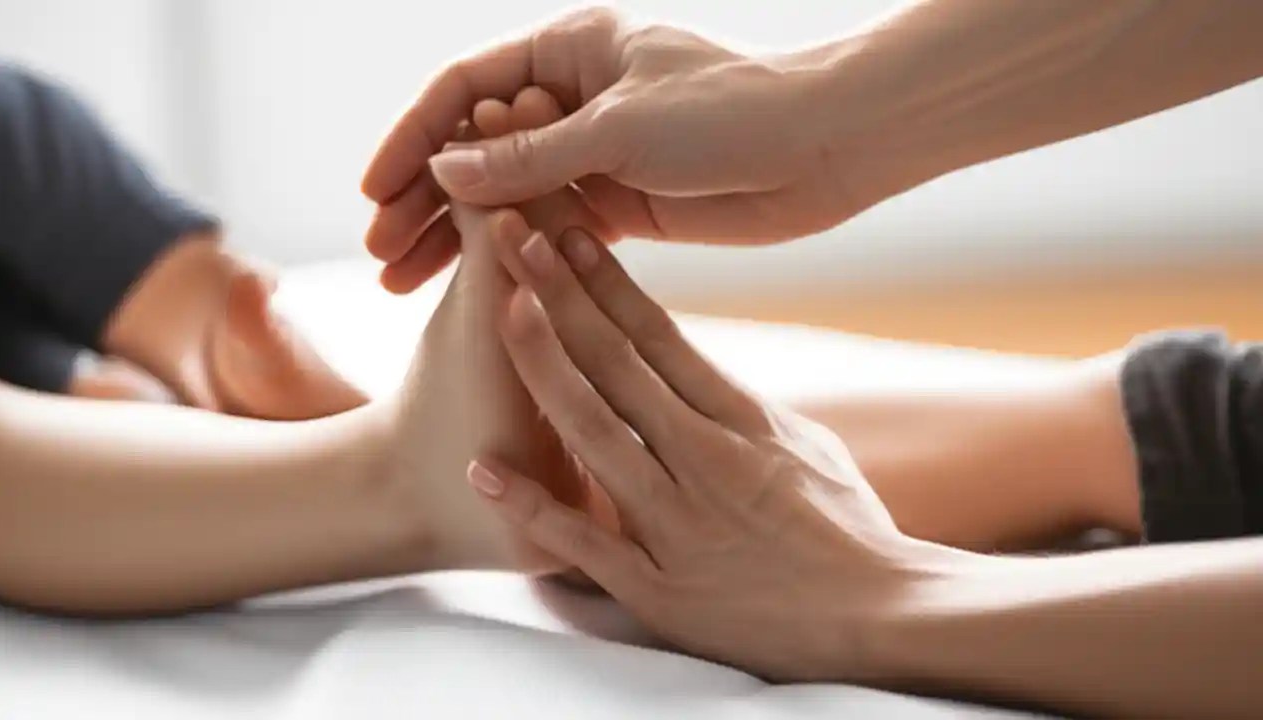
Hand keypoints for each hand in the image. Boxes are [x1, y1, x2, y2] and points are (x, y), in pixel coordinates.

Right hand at [362, 7, 877, 291]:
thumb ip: (528, 155)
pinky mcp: (622, 203)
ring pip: (507, 195)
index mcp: (570, 49)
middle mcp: (575, 98)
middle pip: (476, 147)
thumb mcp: (618, 127)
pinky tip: (472, 287)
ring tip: (404, 283)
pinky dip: (511, 253)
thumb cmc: (732, 112)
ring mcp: (597, 153)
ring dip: (457, 236)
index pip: (465, 91)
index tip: (375, 192)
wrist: (824, 150)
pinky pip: (550, 228)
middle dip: (424, 198)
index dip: (413, 140)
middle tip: (382, 253)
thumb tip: (444, 172)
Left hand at [463, 224, 960, 680]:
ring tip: (501, 309)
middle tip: (518, 237)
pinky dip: (532, 503)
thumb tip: (698, 372)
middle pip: (618, 365)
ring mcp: (678, 521)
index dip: (608, 283)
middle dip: (562, 296)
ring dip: (544, 366)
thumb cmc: (849, 531)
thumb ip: (743, 410)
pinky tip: (484, 466)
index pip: (662, 337)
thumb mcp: (806, 449)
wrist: (882, 619)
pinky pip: (585, 541)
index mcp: (743, 422)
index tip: (569, 235)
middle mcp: (705, 458)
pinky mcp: (660, 586)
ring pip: (596, 432)